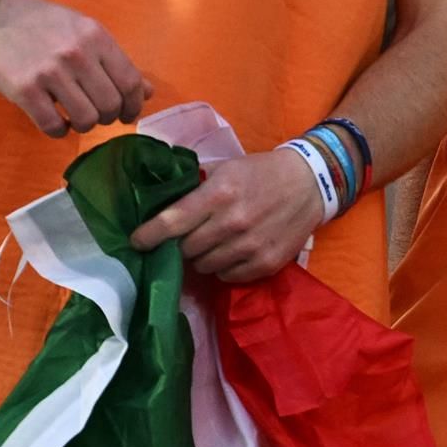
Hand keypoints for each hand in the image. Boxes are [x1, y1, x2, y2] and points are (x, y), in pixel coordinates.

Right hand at [0, 0, 150, 136]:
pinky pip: (52, 125)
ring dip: (84, 125)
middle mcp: (77, 55)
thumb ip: (115, 61)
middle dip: (109, 117)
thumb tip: (146, 92)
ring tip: (76, 118)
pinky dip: (59, 131)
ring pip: (85, 119)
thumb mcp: (85, 30)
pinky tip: (56, 122)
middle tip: (98, 116)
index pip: (131, 82)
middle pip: (110, 104)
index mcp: (97, 38)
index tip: (128, 114)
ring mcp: (50, 73)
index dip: (134, 105)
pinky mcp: (24, 90)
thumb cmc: (43, 22)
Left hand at [130, 148, 322, 282]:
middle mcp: (232, 223)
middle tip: (189, 236)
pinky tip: (233, 252)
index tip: (136, 242)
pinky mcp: (266, 263)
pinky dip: (225, 268)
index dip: (147, 236)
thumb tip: (159, 204)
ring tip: (214, 243)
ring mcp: (250, 247)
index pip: (171, 223)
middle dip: (181, 244)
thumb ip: (195, 186)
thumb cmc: (261, 172)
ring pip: (204, 267)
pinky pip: (228, 277)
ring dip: (203, 257)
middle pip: (185, 249)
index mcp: (219, 194)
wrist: (311, 183)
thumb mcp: (226, 168)